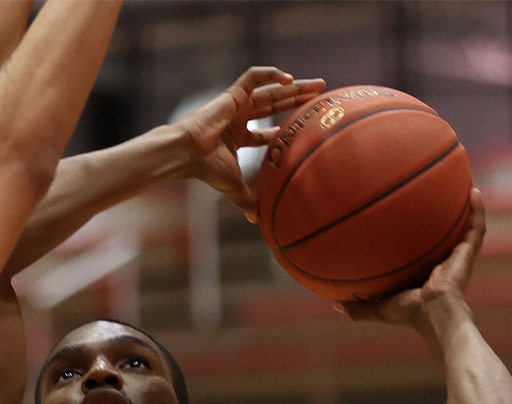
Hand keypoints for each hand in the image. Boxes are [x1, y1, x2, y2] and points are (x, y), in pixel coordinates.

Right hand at [174, 67, 325, 219]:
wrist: (189, 153)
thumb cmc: (208, 169)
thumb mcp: (234, 186)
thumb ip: (247, 200)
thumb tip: (257, 221)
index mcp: (238, 137)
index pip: (267, 131)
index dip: (286, 128)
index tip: (305, 126)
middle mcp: (239, 117)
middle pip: (276, 105)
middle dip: (298, 100)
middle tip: (322, 96)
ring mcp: (236, 104)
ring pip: (271, 89)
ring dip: (295, 86)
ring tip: (319, 85)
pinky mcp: (232, 93)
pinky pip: (253, 76)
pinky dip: (270, 74)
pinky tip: (289, 79)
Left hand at [337, 189, 487, 326]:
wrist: (434, 313)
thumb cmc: (409, 313)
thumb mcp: (377, 308)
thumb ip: (357, 306)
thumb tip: (333, 302)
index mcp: (424, 274)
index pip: (420, 252)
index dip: (414, 237)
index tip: (404, 218)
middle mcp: (442, 262)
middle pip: (442, 236)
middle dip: (440, 218)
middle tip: (433, 195)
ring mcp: (457, 257)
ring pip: (463, 228)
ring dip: (465, 209)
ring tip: (463, 187)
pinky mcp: (468, 253)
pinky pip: (476, 227)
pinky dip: (477, 210)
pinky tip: (475, 191)